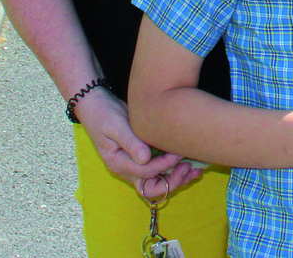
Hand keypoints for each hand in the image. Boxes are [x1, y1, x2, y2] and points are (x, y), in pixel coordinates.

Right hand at [74, 85, 202, 192]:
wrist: (98, 105)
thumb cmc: (104, 114)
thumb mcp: (115, 126)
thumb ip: (130, 142)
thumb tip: (145, 159)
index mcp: (119, 164)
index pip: (146, 173)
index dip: (163, 165)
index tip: (178, 153)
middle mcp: (128, 168)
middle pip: (152, 187)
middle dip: (172, 181)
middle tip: (189, 168)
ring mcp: (135, 163)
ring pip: (158, 181)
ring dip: (177, 178)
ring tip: (195, 170)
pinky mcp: (142, 155)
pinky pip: (159, 169)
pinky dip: (174, 168)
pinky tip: (189, 162)